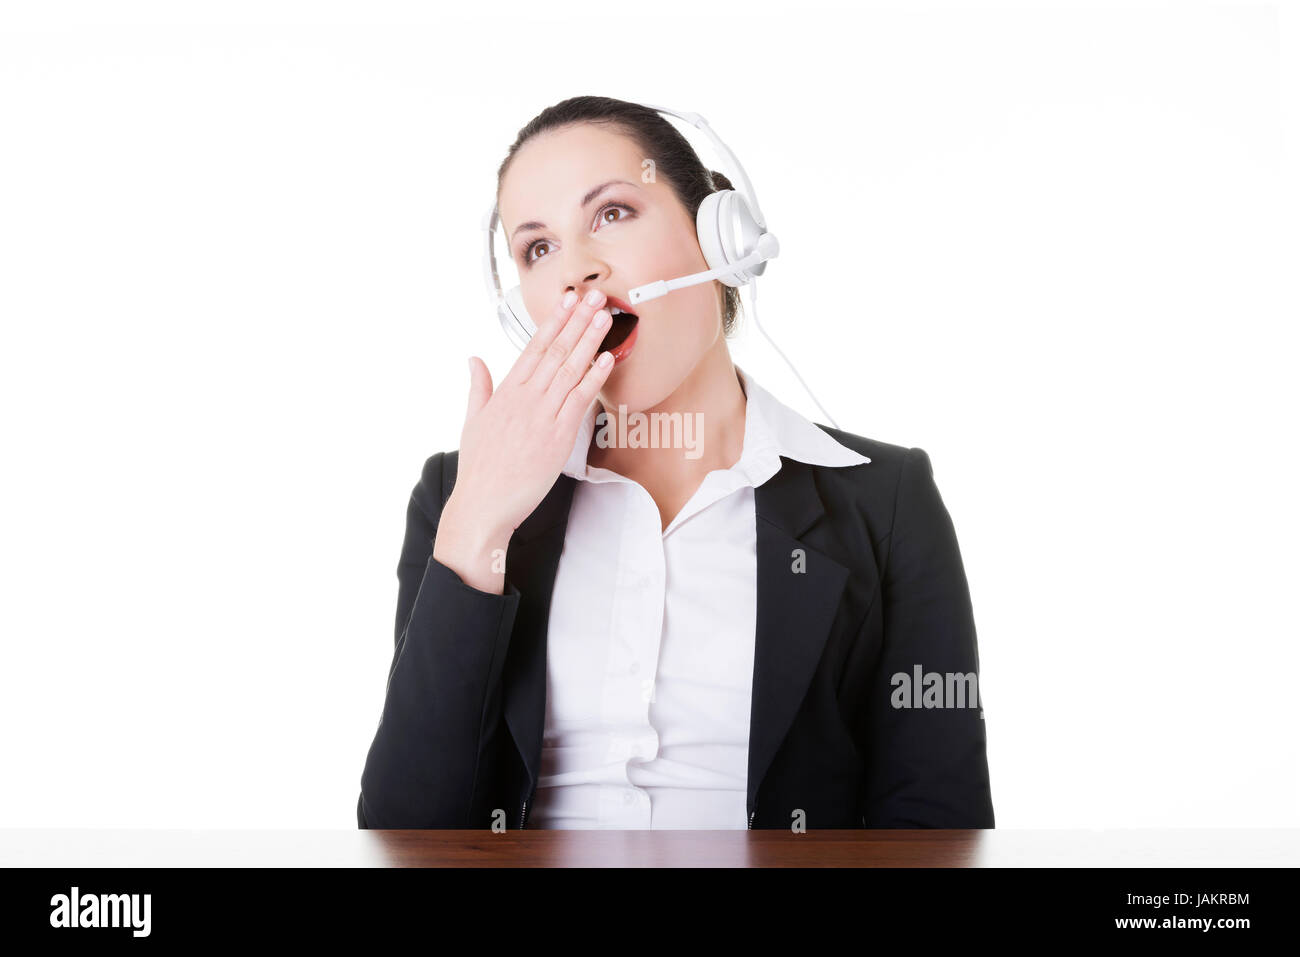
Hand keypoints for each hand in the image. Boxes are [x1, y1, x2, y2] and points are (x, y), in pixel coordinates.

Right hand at [432, 288, 614, 592]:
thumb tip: (474, 360)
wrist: (483, 505)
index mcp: (506, 393)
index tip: (567, 300)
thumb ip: (479, 387)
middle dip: (577, 321)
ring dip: (589, 341)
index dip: (553, 321)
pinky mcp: (557, 437)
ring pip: (570, 370)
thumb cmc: (480, 469)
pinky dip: (594, 378)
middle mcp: (524, 399)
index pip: (534, 348)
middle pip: (555, 351)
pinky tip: (607, 359)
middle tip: (594, 295)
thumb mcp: (473, 421)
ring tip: (605, 316)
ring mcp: (542, 416)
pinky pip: (579, 401)